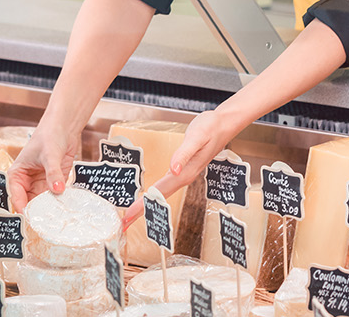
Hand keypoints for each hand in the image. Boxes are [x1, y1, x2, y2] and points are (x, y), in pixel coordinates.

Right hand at [9, 125, 78, 210]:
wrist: (64, 128)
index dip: (22, 207)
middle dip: (37, 211)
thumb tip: (57, 190)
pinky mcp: (53, 183)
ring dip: (49, 209)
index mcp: (17, 174)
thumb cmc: (49, 136)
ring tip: (57, 217)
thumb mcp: (50, 155)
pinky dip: (58, 202)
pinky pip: (54, 197)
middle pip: (28, 202)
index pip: (16, 196)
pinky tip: (65, 208)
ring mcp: (40, 183)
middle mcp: (27, 181)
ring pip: (41, 202)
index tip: (31, 218)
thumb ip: (53, 173)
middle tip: (47, 221)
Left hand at [121, 109, 237, 226]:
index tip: (129, 216)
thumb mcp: (196, 137)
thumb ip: (184, 153)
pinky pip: (166, 186)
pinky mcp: (183, 169)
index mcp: (185, 172)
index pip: (159, 192)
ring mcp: (184, 174)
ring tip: (132, 215)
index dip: (143, 205)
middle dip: (141, 211)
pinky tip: (150, 198)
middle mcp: (184, 176)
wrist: (224, 124)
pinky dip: (155, 195)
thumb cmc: (211, 128)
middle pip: (159, 197)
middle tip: (124, 224)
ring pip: (162, 193)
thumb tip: (173, 169)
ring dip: (148, 205)